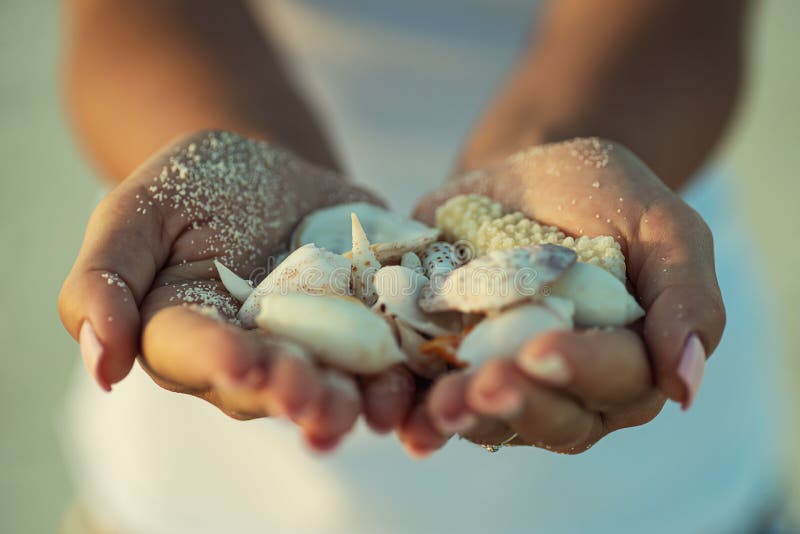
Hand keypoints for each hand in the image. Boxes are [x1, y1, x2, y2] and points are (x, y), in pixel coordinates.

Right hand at [58, 130, 414, 450]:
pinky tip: (417, 380)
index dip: (217, 359)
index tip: (242, 362)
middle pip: (268, 385)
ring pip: (329, 384)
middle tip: (314, 397)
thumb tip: (101, 365)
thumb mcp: (138, 210)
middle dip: (293, 392)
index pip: (193, 353)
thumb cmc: (193, 187)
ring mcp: (309, 350)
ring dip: (352, 400)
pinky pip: (382, 358)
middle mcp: (247, 357)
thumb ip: (103, 279)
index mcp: (183, 334)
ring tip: (373, 406)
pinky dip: (401, 374)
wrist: (270, 170)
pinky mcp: (362, 330)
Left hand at [400, 138, 724, 454]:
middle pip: (557, 418)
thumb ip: (687, 296)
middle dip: (520, 403)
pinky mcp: (457, 368)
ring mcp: (512, 381)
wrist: (518, 180)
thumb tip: (686, 387)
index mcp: (633, 357)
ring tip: (438, 406)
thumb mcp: (657, 222)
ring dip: (467, 417)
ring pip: (497, 420)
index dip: (582, 371)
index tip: (542, 351)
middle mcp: (574, 386)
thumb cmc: (597, 194)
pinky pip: (440, 401)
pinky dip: (420, 414)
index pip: (619, 380)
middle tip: (483, 385)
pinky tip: (404, 420)